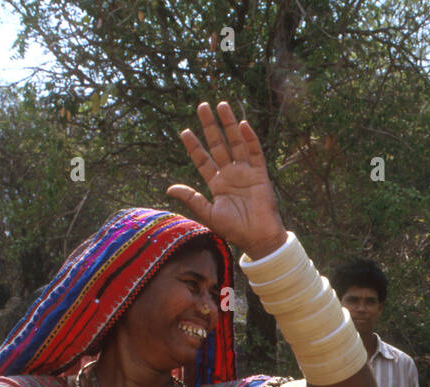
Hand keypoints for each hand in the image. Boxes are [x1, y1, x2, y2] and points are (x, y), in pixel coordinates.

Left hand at [166, 102, 286, 258]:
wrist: (258, 238)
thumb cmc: (235, 230)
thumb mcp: (208, 214)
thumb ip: (192, 198)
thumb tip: (169, 188)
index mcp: (217, 184)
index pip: (203, 160)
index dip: (194, 146)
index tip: (184, 131)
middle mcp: (230, 174)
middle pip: (218, 144)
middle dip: (210, 126)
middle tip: (202, 106)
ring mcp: (245, 173)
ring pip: (235, 143)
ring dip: (229, 124)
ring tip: (221, 105)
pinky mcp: (260, 175)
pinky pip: (255, 153)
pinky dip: (250, 139)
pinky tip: (243, 125)